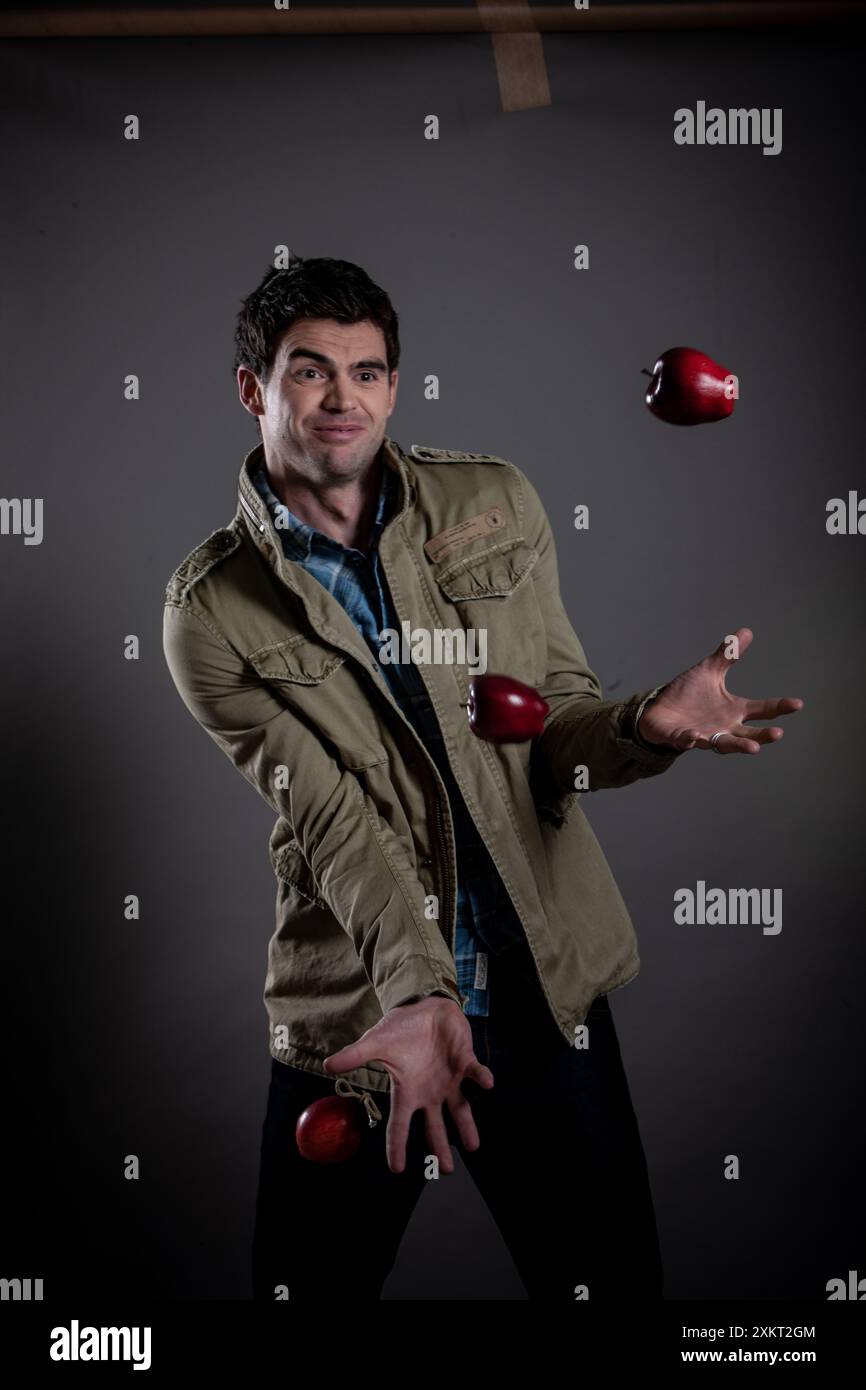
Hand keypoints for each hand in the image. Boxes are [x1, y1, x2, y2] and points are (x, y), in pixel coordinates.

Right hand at [322, 996, 493, 1174]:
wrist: (423, 1008)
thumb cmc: (399, 1029)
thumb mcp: (375, 1042)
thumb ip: (355, 1055)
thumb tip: (328, 1065)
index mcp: (407, 1091)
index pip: (399, 1124)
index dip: (397, 1146)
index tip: (397, 1169)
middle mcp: (429, 1092)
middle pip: (434, 1126)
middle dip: (440, 1148)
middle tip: (446, 1171)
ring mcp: (448, 1080)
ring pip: (460, 1110)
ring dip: (467, 1127)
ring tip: (473, 1147)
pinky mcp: (465, 1063)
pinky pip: (475, 1074)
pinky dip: (482, 1079)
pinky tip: (488, 1084)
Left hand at [638, 627, 803, 754]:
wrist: (660, 710)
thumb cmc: (688, 694)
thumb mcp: (709, 671)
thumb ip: (727, 655)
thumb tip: (746, 631)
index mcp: (734, 710)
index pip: (762, 710)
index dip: (780, 707)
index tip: (798, 704)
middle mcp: (724, 727)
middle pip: (749, 735)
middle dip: (763, 736)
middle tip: (778, 734)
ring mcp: (705, 735)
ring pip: (724, 744)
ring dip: (737, 746)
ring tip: (754, 748)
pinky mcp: (682, 739)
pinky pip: (688, 741)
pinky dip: (691, 740)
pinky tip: (694, 737)